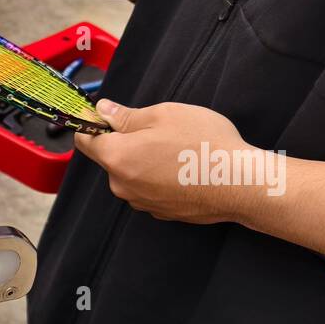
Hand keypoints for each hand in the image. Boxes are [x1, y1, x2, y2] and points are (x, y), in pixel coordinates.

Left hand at [73, 101, 254, 223]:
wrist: (239, 183)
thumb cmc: (203, 144)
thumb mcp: (164, 115)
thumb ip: (126, 116)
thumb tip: (103, 111)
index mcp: (117, 158)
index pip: (85, 141)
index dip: (93, 125)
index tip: (106, 116)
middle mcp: (122, 186)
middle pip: (111, 158)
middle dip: (127, 142)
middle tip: (160, 130)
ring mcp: (141, 202)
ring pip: (132, 174)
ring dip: (145, 161)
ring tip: (178, 150)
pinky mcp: (159, 212)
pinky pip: (150, 189)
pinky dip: (160, 178)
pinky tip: (184, 169)